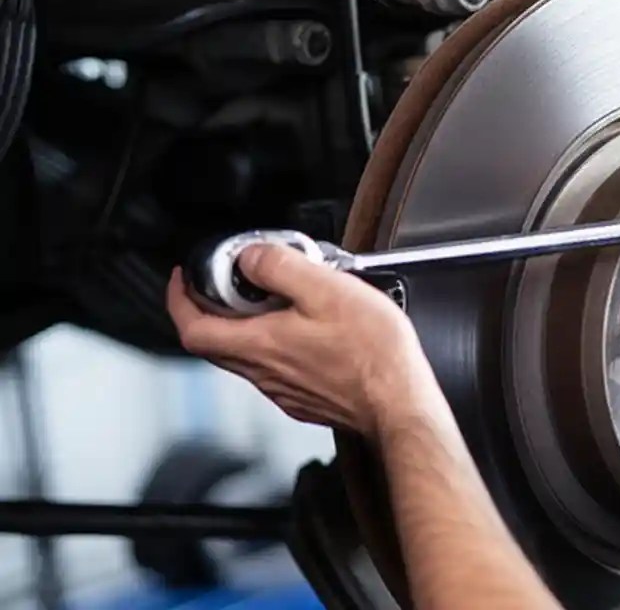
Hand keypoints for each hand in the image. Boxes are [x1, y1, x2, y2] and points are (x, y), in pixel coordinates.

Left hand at [166, 243, 432, 436]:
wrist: (400, 403)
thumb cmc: (372, 353)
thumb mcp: (327, 289)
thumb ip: (281, 267)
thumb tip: (250, 257)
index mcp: (259, 344)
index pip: (192, 328)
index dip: (179, 300)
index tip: (184, 279)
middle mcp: (264, 373)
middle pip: (215, 344)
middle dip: (212, 311)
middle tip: (229, 286)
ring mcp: (283, 391)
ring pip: (245, 357)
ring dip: (247, 328)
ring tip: (279, 304)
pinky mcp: (305, 401)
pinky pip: (274, 371)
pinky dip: (276, 348)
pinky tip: (307, 335)